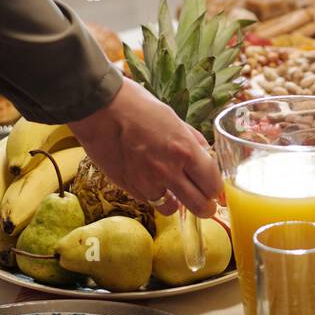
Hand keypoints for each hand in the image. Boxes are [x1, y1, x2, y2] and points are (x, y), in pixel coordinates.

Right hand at [68, 77, 220, 217]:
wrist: (98, 107)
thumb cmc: (136, 105)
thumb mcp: (173, 117)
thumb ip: (191, 140)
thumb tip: (205, 154)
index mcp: (185, 150)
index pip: (213, 183)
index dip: (216, 189)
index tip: (215, 190)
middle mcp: (168, 171)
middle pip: (199, 206)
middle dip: (206, 207)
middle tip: (205, 204)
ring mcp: (146, 182)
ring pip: (171, 209)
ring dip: (177, 202)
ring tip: (173, 190)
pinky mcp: (127, 187)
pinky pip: (148, 200)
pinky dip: (153, 195)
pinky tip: (150, 180)